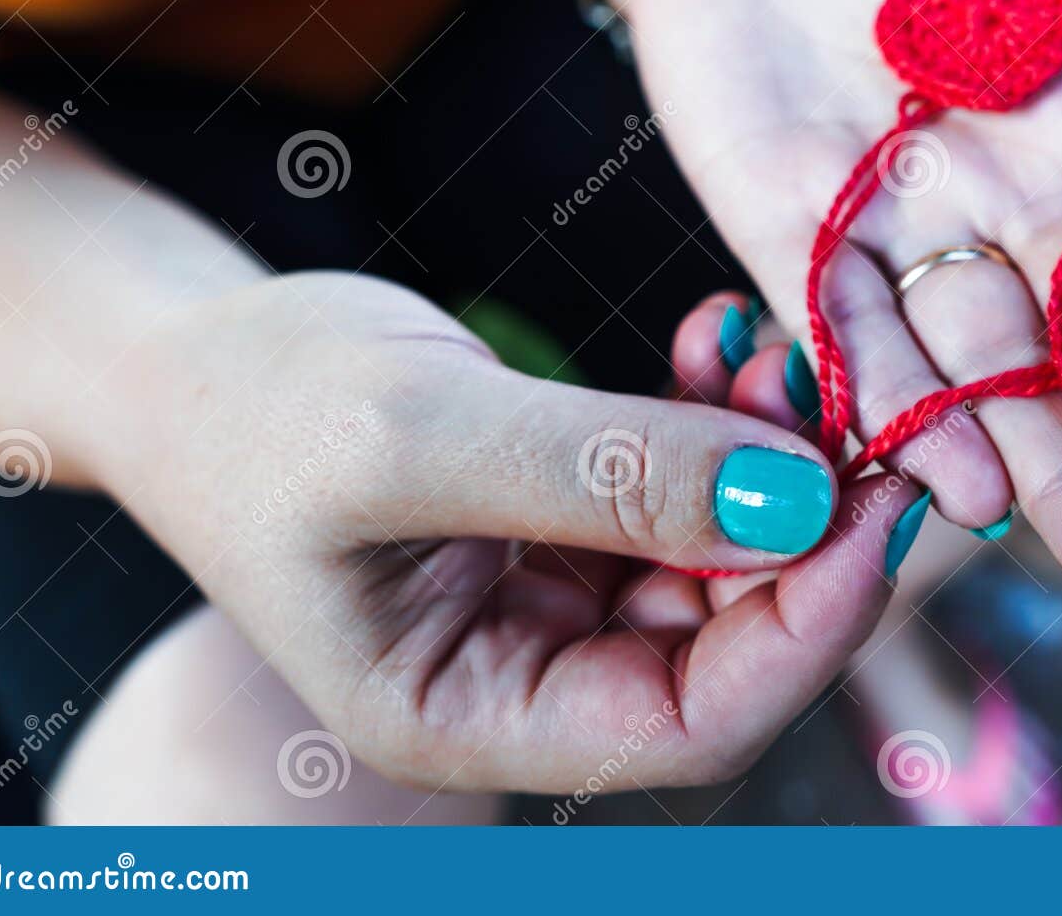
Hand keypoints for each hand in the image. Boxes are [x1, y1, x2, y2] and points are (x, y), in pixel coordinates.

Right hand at [110, 273, 921, 790]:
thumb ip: (613, 476)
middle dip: (805, 524)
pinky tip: (724, 338)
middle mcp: (529, 678)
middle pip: (730, 642)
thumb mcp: (421, 435)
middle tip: (853, 398)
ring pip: (721, 555)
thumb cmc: (259, 407)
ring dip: (770, 456)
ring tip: (776, 348)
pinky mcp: (571, 524)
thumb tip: (803, 502)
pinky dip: (720, 417)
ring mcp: (555, 600)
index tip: (874, 501)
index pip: (692, 723)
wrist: (187, 353)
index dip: (806, 627)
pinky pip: (684, 487)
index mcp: (474, 717)